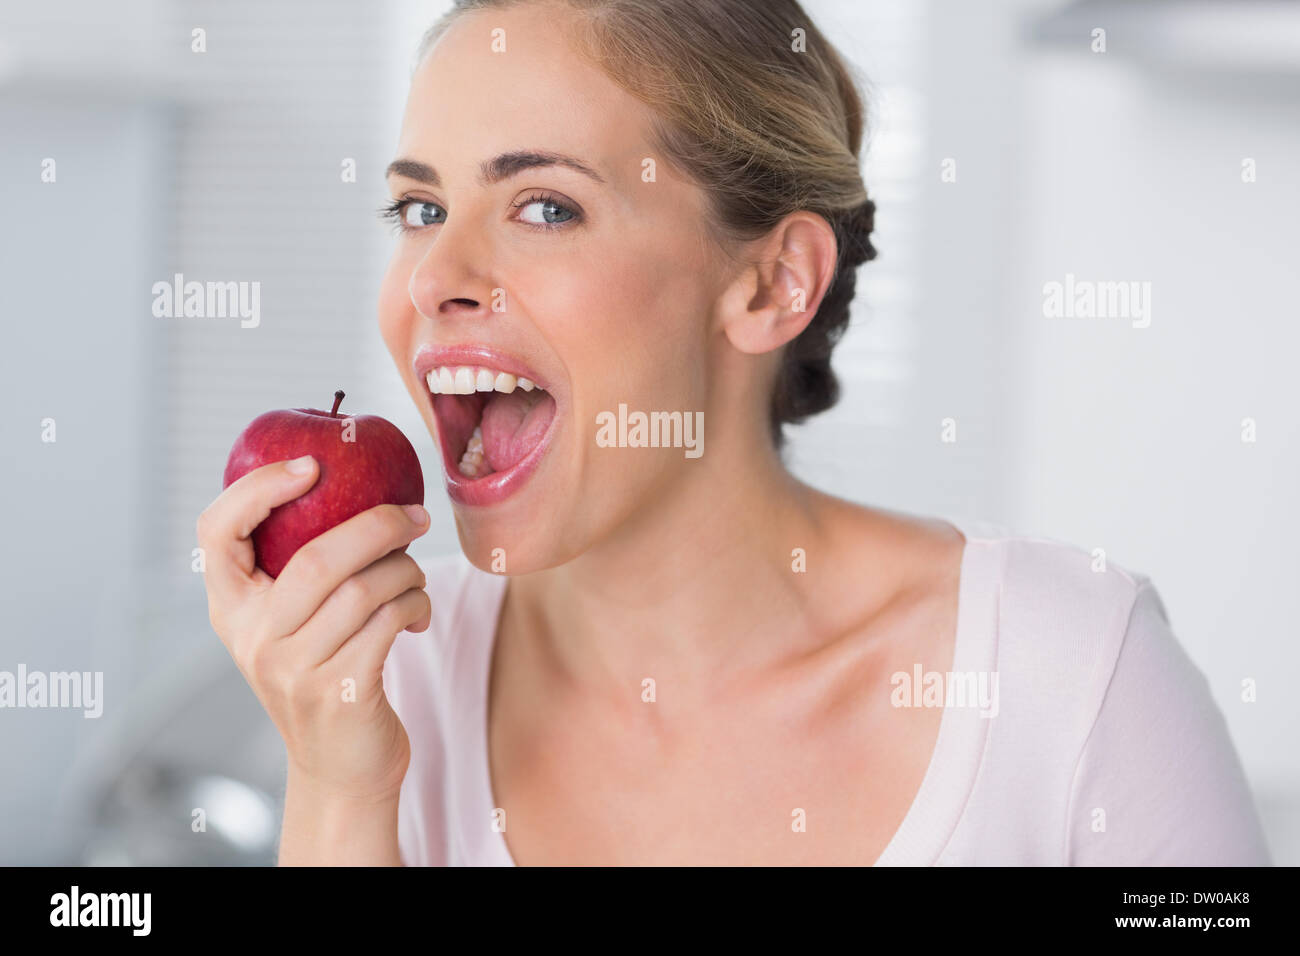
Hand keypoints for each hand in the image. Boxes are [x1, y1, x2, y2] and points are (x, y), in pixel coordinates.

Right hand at [197, 455, 430, 804]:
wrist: (341, 767)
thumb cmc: (327, 675)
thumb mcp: (294, 624)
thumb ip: (302, 568)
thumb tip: (359, 485)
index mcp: (231, 608)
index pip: (215, 532)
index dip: (257, 489)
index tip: (311, 465)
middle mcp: (253, 638)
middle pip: (314, 559)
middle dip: (376, 525)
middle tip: (414, 514)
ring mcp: (293, 669)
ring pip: (363, 590)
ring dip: (405, 571)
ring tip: (415, 576)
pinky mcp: (339, 692)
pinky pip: (388, 622)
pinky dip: (414, 604)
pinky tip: (417, 610)